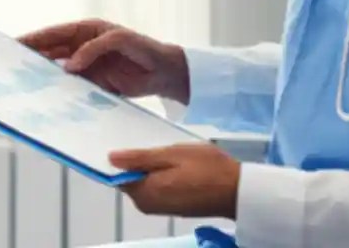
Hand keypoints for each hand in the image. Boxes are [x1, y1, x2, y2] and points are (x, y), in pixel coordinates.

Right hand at [19, 19, 188, 101]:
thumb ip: (94, 50)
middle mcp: (82, 47)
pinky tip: (48, 99)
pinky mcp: (93, 84)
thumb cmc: (144, 48)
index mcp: (86, 30)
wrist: (165, 73)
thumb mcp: (120, 41)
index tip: (15, 44)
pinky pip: (72, 88)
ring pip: (58, 71)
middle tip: (11, 67)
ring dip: (43, 76)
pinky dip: (60, 92)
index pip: (53, 34)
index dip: (33, 38)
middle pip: (50, 52)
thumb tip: (68, 66)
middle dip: (31, 58)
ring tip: (24, 84)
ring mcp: (86, 66)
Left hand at [110, 143, 241, 219]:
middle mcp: (148, 205)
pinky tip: (173, 162)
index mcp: (144, 193)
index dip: (120, 159)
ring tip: (164, 147)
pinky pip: (158, 188)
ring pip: (146, 183)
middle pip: (131, 180)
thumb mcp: (172, 155)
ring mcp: (162, 208)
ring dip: (151, 167)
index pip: (118, 176)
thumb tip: (110, 159)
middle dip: (137, 162)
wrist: (238, 191)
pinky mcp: (174, 207)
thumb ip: (140, 158)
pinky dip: (161, 175)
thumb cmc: (207, 168)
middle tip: (150, 140)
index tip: (125, 141)